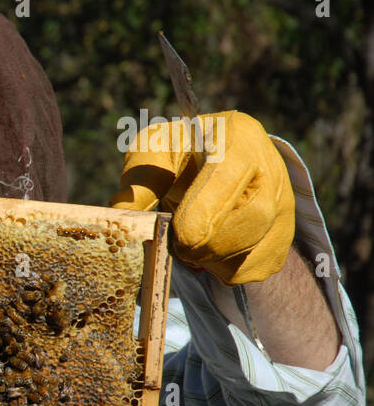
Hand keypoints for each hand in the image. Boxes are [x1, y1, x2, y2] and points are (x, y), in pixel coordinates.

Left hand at [110, 110, 293, 283]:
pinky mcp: (284, 236)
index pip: (231, 176)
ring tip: (189, 241)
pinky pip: (256, 267)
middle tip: (178, 246)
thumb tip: (120, 215)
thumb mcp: (153, 153)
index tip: (181, 236)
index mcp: (237, 137)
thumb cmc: (178, 155)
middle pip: (253, 216)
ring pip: (255, 247)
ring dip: (212, 258)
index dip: (206, 211)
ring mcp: (285, 203)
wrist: (214, 163)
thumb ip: (139, 182)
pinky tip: (209, 249)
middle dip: (207, 242)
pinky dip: (224, 269)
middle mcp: (272, 167)